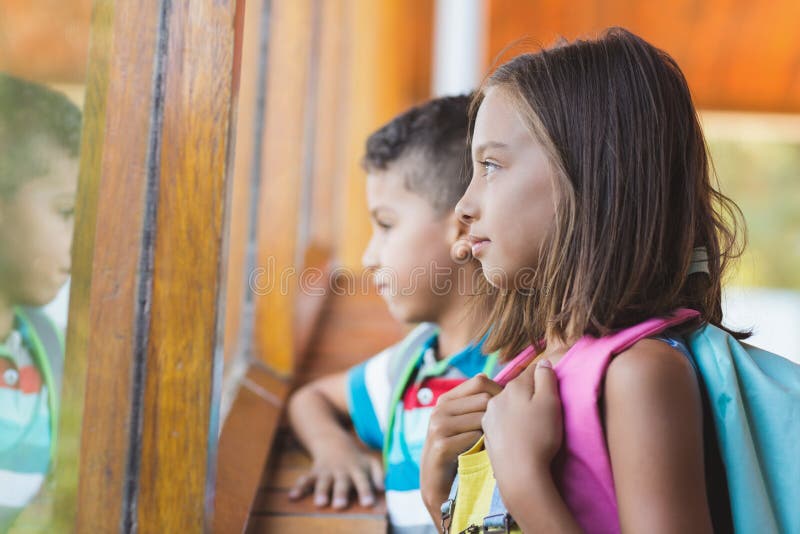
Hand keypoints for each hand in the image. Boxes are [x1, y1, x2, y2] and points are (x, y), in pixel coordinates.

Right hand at [289, 440, 383, 508]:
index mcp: (356, 470)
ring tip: (320, 503)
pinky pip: (306, 479)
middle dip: (341, 493)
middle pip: (342, 483)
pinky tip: (293, 496)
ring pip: (323, 482)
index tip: (368, 504)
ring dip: (321, 491)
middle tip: (341, 505)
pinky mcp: (314, 472)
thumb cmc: (356, 459)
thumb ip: (379, 475)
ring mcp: (327, 471)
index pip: (363, 481)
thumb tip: (383, 489)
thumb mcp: (370, 463)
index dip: (365, 491)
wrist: (332, 441)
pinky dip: (299, 487)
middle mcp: (341, 471)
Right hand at [420, 374, 502, 522]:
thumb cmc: (461, 453)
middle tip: (505, 434)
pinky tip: (482, 456)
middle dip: (499, 415)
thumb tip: (511, 385)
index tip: (509, 411)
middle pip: (484, 399)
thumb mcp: (467, 425)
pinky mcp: (441, 445)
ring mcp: (438, 427)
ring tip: (493, 446)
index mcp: (446, 400)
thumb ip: (479, 406)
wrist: (439, 488)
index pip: (479, 380)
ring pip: (482, 418)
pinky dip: (483, 447)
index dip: (499, 392)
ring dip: (492, 433)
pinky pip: (475, 437)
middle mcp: (439, 409)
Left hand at [482, 359, 562, 488]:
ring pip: (508, 405)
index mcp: (514, 387)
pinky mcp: (487, 434)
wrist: (520, 472)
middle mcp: (497, 397)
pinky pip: (501, 422)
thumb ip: (546, 378)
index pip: (532, 371)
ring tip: (532, 427)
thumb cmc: (540, 436)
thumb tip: (543, 362)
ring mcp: (490, 416)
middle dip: (530, 394)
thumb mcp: (550, 402)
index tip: (552, 390)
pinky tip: (519, 437)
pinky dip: (510, 425)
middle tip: (544, 412)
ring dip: (518, 410)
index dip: (544, 377)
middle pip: (518, 388)